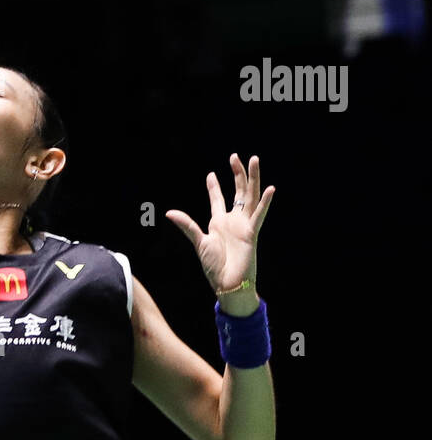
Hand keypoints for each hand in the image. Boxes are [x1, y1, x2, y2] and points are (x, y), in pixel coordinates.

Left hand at [165, 154, 274, 296]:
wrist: (228, 283)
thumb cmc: (213, 266)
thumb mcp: (198, 242)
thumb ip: (186, 225)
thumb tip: (168, 212)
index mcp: (219, 222)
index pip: (217, 200)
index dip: (214, 187)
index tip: (211, 174)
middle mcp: (233, 221)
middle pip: (238, 192)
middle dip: (237, 174)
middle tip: (235, 156)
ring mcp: (244, 225)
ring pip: (250, 196)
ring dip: (252, 179)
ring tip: (253, 160)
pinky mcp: (252, 233)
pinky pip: (259, 214)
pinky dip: (265, 202)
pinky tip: (270, 188)